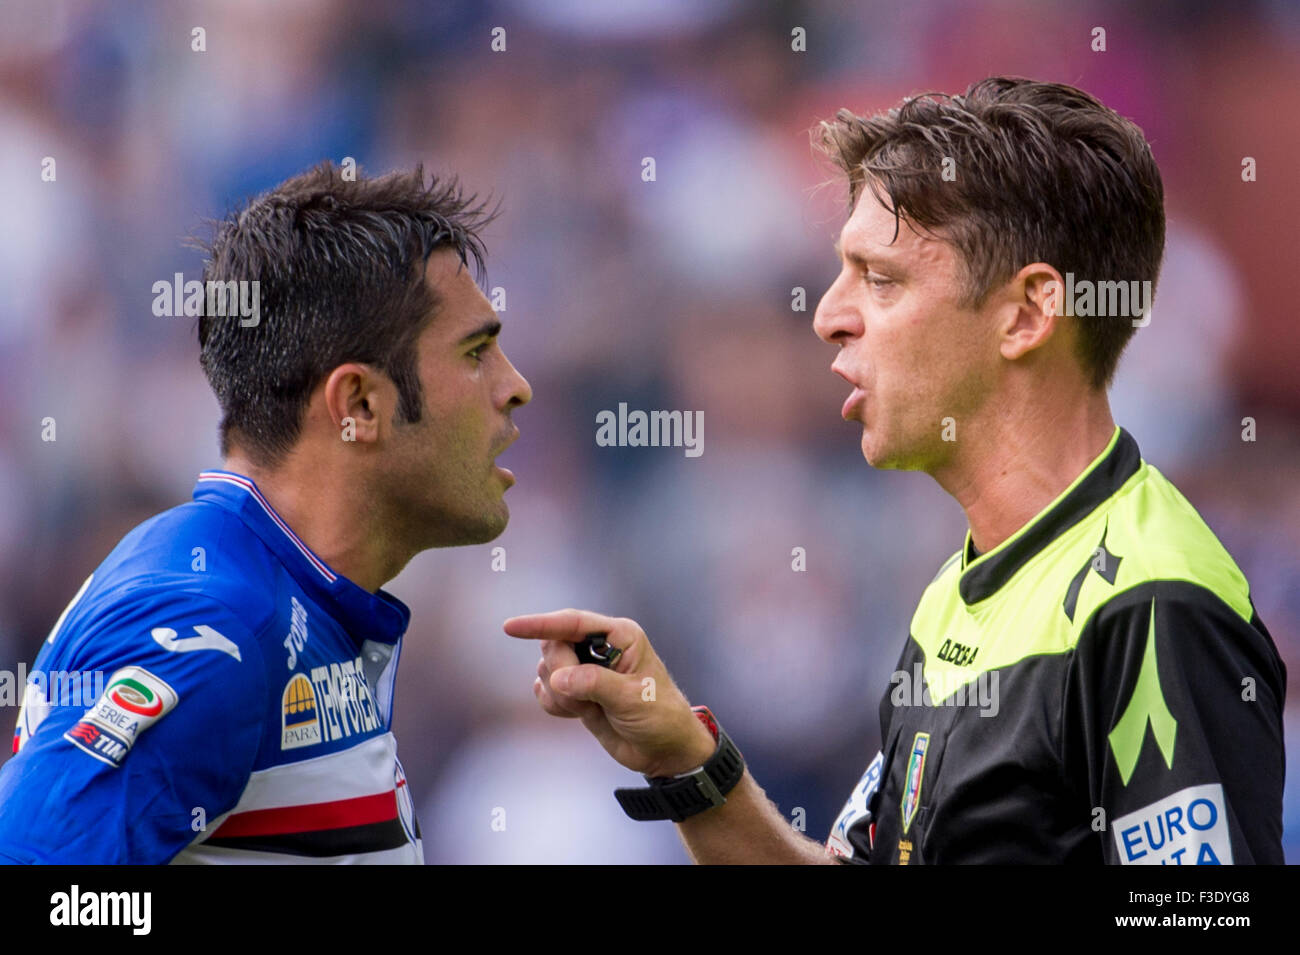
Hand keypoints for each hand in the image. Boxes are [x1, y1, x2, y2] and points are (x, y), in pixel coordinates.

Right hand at [503, 608, 716, 777]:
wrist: (664, 750)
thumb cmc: (660, 716)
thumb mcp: (632, 699)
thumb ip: (594, 684)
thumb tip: (556, 678)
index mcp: (619, 636)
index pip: (572, 623)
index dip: (540, 624)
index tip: (510, 627)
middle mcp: (599, 648)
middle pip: (553, 646)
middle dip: (560, 673)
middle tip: (585, 698)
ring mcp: (585, 670)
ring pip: (547, 670)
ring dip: (560, 694)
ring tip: (589, 709)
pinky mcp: (576, 692)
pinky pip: (546, 692)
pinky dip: (554, 705)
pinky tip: (578, 714)